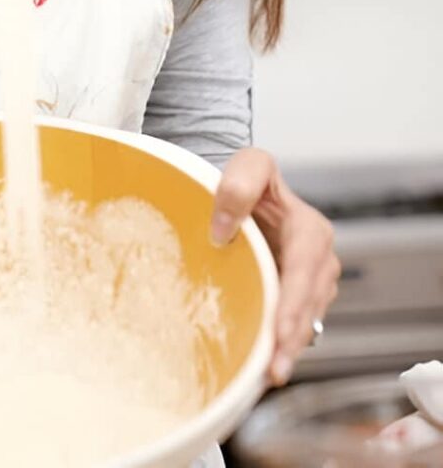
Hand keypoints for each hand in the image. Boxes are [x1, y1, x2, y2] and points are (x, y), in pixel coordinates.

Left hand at [210, 146, 339, 386]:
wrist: (244, 190)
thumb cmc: (247, 176)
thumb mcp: (247, 166)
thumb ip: (236, 187)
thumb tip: (223, 230)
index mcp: (310, 230)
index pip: (304, 273)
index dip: (293, 304)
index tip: (279, 332)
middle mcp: (318, 259)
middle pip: (308, 305)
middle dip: (292, 338)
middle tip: (273, 370)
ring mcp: (311, 281)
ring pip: (306, 320)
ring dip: (289, 348)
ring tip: (268, 375)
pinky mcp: (298, 296)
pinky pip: (296, 324)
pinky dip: (282, 344)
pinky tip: (265, 364)